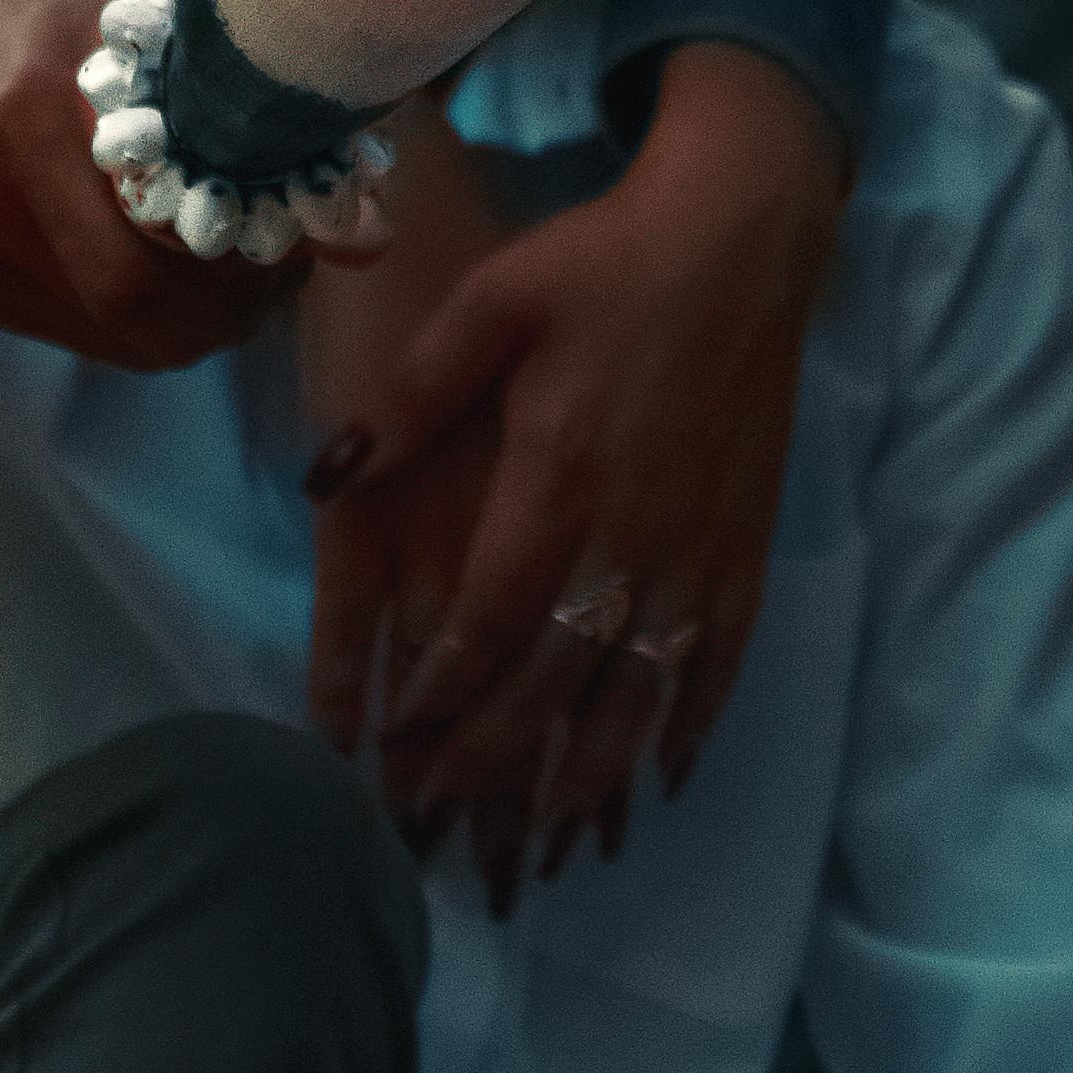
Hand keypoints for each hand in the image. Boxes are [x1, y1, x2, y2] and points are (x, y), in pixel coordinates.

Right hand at [0, 0, 321, 373]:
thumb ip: (279, 105)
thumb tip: (371, 241)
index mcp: (32, 109)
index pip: (150, 269)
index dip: (245, 275)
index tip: (295, 236)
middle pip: (136, 318)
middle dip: (231, 305)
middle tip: (276, 259)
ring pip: (114, 338)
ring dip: (190, 309)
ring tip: (220, 236)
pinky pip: (76, 324)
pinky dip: (135, 303)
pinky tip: (151, 237)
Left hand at [305, 44, 845, 901]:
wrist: (745, 231)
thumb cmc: (602, 260)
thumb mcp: (489, 305)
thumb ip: (408, 400)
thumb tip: (324, 480)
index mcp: (560, 475)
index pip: (490, 619)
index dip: (445, 696)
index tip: (402, 758)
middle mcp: (632, 530)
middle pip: (559, 677)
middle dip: (500, 762)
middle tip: (450, 828)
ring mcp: (698, 544)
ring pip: (643, 689)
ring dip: (594, 772)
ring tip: (550, 841)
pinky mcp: (747, 542)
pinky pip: (720, 658)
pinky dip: (691, 725)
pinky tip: (664, 779)